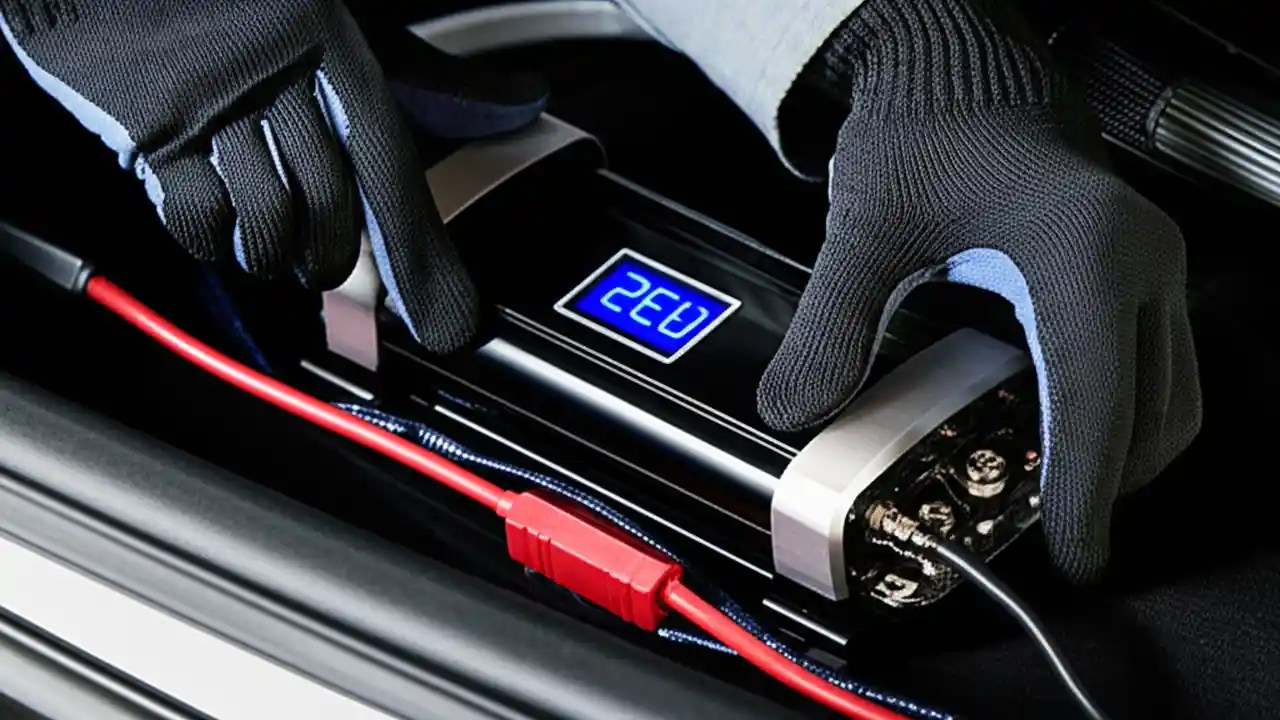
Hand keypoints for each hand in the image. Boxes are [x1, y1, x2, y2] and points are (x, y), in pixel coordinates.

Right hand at [0, 0, 544, 351]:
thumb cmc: (253, 3)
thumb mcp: (351, 26)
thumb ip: (433, 78)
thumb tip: (524, 102)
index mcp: (333, 47)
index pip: (392, 170)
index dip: (421, 258)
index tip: (446, 321)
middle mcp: (274, 73)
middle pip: (329, 209)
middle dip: (333, 257)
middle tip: (326, 264)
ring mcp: (208, 102)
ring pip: (266, 221)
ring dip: (275, 254)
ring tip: (271, 243)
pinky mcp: (149, 127)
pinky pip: (197, 218)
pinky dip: (214, 240)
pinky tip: (217, 224)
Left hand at [759, 0, 1201, 580]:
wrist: (955, 69)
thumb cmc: (924, 129)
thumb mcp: (866, 233)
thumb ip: (831, 330)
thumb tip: (798, 414)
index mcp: (1080, 252)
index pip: (1096, 403)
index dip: (1087, 494)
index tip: (1075, 554)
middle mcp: (1137, 259)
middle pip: (1152, 416)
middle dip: (1103, 484)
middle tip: (1037, 523)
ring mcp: (1150, 261)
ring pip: (1167, 396)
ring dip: (1115, 453)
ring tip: (1041, 483)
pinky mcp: (1139, 267)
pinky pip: (1153, 366)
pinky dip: (1115, 413)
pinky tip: (1048, 424)